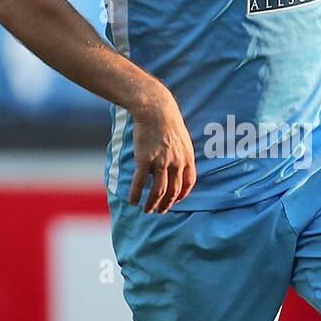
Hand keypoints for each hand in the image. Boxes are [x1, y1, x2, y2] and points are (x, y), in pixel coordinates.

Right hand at [129, 87, 196, 211]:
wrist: (155, 109)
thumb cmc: (168, 121)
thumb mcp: (183, 139)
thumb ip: (181, 154)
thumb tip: (179, 165)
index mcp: (187, 158)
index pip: (188, 183)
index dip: (182, 195)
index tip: (175, 201)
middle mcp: (176, 162)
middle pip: (173, 191)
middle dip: (167, 204)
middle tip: (160, 211)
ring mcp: (160, 162)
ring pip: (158, 191)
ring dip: (152, 204)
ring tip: (147, 210)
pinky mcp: (144, 159)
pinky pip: (139, 182)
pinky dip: (136, 194)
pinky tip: (132, 201)